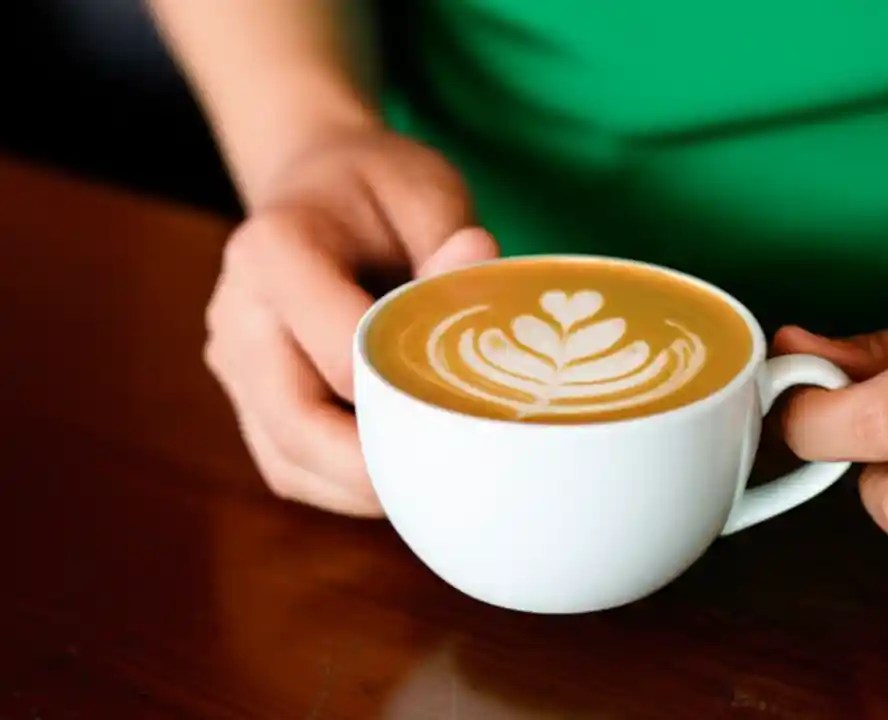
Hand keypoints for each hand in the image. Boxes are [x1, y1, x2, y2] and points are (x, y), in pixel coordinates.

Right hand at [204, 129, 498, 515]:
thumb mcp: (424, 190)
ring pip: (289, 460)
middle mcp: (237, 313)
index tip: (477, 402)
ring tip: (439, 480)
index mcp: (273, 250)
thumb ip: (449, 239)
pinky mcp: (246, 400)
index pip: (340, 350)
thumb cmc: (379, 189)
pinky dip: (347, 484)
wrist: (318, 186)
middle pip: (296, 423)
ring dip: (365, 486)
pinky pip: (289, 466)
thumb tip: (482, 263)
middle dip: (380, 466)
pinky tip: (402, 471)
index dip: (410, 389)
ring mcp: (233, 363)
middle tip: (458, 477)